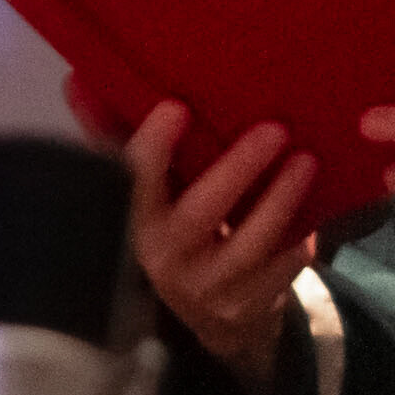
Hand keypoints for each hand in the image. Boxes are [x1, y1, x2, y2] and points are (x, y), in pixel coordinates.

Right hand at [93, 86, 313, 384]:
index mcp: (134, 222)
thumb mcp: (145, 191)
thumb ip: (115, 137)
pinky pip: (281, 270)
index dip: (152, 149)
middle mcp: (165, 257)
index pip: (133, 183)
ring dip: (280, 201)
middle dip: (236, 170)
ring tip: (307, 161)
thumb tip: (78, 80)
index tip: (175, 108)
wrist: (206, 315)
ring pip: (248, 244)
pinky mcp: (249, 304)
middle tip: (275, 130)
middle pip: (199, 214)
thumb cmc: (173, 230)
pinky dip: (299, 241)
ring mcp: (209, 286)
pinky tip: (316, 214)